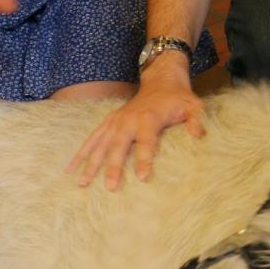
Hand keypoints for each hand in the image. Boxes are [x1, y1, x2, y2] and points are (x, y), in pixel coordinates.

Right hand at [67, 65, 203, 190]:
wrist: (161, 81)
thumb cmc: (178, 98)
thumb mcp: (194, 106)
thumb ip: (196, 120)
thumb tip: (199, 135)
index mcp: (149, 118)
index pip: (147, 142)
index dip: (145, 159)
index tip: (143, 177)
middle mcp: (128, 120)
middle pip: (119, 146)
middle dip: (114, 167)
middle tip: (111, 187)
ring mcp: (116, 121)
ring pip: (100, 144)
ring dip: (91, 163)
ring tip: (83, 183)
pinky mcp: (109, 122)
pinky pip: (92, 139)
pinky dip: (81, 153)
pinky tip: (71, 169)